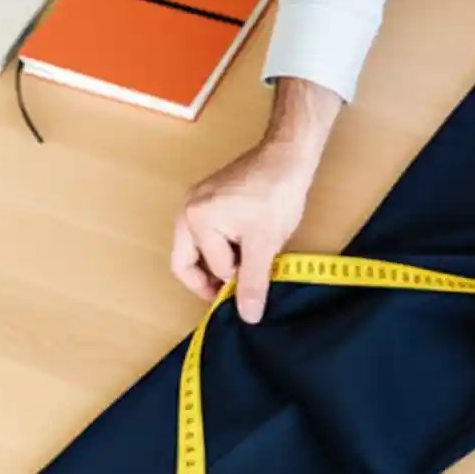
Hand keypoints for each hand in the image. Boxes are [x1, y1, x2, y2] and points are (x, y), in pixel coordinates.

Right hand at [171, 79, 341, 322]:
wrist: (288, 157)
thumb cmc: (276, 195)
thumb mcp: (265, 244)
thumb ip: (253, 282)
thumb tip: (248, 317)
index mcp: (195, 220)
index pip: (211, 269)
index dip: (233, 281)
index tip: (254, 285)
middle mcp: (186, 210)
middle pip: (186, 261)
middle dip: (211, 279)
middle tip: (238, 290)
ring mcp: (195, 202)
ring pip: (197, 248)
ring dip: (219, 262)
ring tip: (248, 264)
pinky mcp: (208, 198)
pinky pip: (206, 233)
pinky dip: (223, 246)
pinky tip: (247, 246)